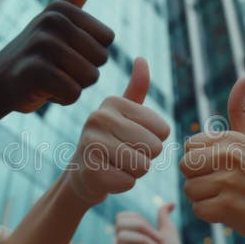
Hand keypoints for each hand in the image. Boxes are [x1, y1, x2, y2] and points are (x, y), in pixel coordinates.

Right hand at [0, 0, 114, 144]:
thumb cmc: (34, 53)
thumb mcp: (53, 20)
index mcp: (62, 9)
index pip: (107, 39)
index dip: (92, 54)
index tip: (68, 54)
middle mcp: (52, 22)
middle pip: (101, 59)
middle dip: (84, 72)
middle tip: (58, 69)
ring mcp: (43, 45)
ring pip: (90, 77)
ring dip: (74, 86)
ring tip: (52, 78)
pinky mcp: (36, 72)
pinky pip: (73, 93)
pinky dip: (62, 99)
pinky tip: (44, 91)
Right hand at [64, 57, 170, 204]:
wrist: (81, 175)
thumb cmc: (110, 143)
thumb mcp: (123, 115)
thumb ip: (136, 89)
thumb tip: (142, 59)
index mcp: (114, 102)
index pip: (163, 130)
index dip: (153, 141)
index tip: (130, 139)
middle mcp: (100, 117)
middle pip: (154, 148)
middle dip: (144, 158)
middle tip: (122, 155)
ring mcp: (92, 143)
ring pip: (143, 166)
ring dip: (134, 172)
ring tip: (115, 165)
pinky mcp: (90, 170)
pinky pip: (128, 182)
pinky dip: (122, 185)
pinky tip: (107, 177)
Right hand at [116, 203, 184, 243]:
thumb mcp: (168, 231)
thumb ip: (164, 217)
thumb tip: (171, 203)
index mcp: (132, 238)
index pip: (121, 217)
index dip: (137, 219)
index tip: (154, 229)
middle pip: (119, 222)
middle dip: (142, 228)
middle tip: (158, 240)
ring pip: (121, 236)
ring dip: (145, 241)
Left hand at [180, 78, 244, 243]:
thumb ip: (240, 111)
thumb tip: (244, 78)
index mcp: (233, 138)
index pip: (190, 146)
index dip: (200, 161)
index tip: (221, 168)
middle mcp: (233, 156)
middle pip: (185, 166)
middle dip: (198, 179)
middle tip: (223, 185)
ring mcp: (230, 181)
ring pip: (189, 189)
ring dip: (203, 198)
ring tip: (226, 197)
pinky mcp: (227, 206)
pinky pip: (197, 209)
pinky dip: (210, 215)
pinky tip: (229, 211)